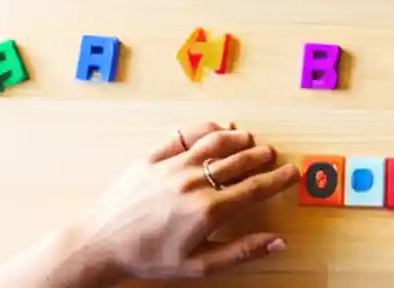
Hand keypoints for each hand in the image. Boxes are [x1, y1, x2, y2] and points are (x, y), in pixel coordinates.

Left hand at [0, 122, 299, 286]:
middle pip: (239, 161)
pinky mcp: (152, 157)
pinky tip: (216, 128)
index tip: (292, 173)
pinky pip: (185, 134)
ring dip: (237, 138)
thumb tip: (277, 242)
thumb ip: (241, 252)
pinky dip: (205, 128)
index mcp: (208, 211)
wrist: (101, 245)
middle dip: (261, 156)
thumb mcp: (199, 266)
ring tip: (250, 139)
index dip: (278, 179)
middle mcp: (193, 182)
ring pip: (215, 142)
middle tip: (273, 155)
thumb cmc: (148, 259)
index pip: (254, 188)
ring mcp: (172, 165)